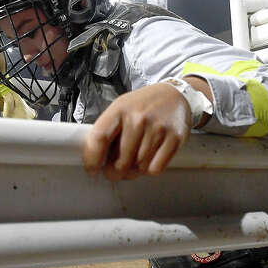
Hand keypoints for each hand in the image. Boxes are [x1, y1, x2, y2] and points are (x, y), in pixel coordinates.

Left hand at [82, 80, 208, 180]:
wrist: (175, 95)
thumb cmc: (144, 105)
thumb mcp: (121, 108)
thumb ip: (107, 131)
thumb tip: (95, 159)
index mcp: (120, 109)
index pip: (99, 138)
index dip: (92, 159)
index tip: (92, 170)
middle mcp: (138, 118)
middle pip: (120, 162)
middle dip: (114, 172)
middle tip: (114, 172)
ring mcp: (158, 128)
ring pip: (139, 168)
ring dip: (134, 171)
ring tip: (134, 161)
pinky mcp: (174, 138)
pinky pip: (155, 168)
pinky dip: (150, 169)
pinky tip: (148, 160)